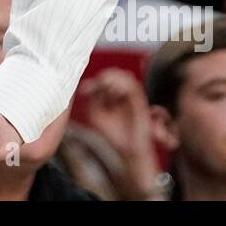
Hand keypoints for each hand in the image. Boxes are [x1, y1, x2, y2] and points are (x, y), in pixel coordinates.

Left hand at [77, 68, 161, 198]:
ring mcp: (131, 98)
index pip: (103, 81)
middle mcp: (121, 95)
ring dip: (114, 77)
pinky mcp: (140, 102)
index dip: (94, 82)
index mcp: (110, 97)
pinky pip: (133, 87)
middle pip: (114, 75)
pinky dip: (123, 84)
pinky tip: (113, 89)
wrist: (128, 150)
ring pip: (125, 77)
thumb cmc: (112, 134)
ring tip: (105, 84)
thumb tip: (87, 85)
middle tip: (97, 84)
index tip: (84, 90)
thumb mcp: (96, 115)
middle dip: (104, 77)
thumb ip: (92, 99)